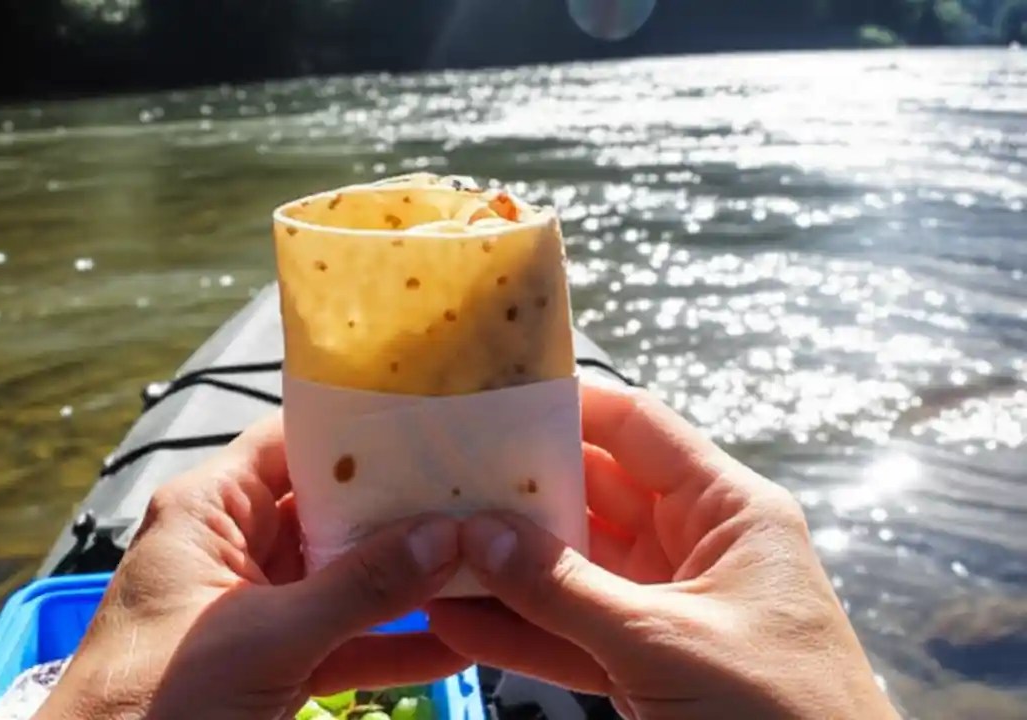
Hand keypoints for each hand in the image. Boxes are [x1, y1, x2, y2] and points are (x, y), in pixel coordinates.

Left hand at [34, 415, 464, 719]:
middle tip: (479, 496)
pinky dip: (391, 643)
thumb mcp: (266, 638)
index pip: (292, 442)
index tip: (432, 424)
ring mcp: (256, 605)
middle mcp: (232, 545)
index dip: (359, 431)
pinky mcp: (273, 660)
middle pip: (331, 509)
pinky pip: (343, 638)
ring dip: (406, 579)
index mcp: (209, 509)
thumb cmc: (149, 700)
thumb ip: (358, 589)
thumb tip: (444, 539)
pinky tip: (452, 643)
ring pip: (344, 576)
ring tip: (482, 561)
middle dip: (401, 508)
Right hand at [428, 383, 899, 719]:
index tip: (492, 401)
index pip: (638, 429)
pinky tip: (458, 623)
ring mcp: (668, 606)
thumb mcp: (665, 642)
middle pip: (594, 495)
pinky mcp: (645, 664)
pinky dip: (521, 630)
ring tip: (431, 549)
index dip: (569, 407)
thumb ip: (565, 591)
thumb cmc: (780, 713)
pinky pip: (573, 632)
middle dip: (519, 492)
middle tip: (439, 481)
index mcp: (728, 511)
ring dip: (507, 567)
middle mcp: (696, 546)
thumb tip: (478, 537)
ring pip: (574, 569)